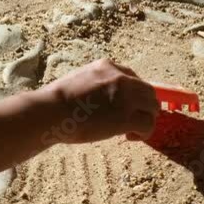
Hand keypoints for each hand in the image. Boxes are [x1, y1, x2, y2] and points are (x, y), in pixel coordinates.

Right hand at [42, 59, 158, 143]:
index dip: (133, 94)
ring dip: (146, 119)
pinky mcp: (127, 116)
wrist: (51, 111)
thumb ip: (94, 84)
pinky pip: (148, 124)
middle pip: (148, 91)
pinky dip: (144, 133)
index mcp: (107, 66)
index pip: (132, 77)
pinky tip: (129, 137)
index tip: (126, 106)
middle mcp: (120, 77)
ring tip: (130, 131)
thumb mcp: (78, 80)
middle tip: (132, 120)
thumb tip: (99, 100)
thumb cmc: (56, 101)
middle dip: (143, 106)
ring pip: (152, 107)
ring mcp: (126, 96)